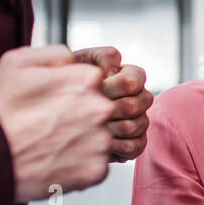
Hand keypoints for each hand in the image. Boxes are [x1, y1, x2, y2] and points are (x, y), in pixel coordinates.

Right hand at [0, 45, 116, 202]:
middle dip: (94, 116)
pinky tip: (58, 160)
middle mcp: (101, 109)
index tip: (73, 100)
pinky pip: (101, 164)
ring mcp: (102, 141)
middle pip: (114, 110)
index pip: (113, 80)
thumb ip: (59, 54)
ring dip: (90, 141)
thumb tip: (79, 60)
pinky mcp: (98, 170)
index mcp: (87, 79)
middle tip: (65, 125)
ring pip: (109, 138)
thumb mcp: (19, 61)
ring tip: (59, 143)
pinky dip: (83, 164)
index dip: (91, 91)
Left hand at [72, 46, 151, 161]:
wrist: (61, 106)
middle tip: (84, 109)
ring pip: (132, 127)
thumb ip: (103, 58)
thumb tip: (112, 72)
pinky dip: (111, 145)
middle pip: (133, 106)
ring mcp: (141, 121)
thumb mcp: (84, 60)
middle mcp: (142, 98)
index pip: (132, 81)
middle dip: (105, 109)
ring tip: (87, 124)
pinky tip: (94, 140)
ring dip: (106, 127)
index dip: (109, 86)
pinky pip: (132, 147)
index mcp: (133, 76)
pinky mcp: (137, 143)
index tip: (91, 87)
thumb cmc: (72, 80)